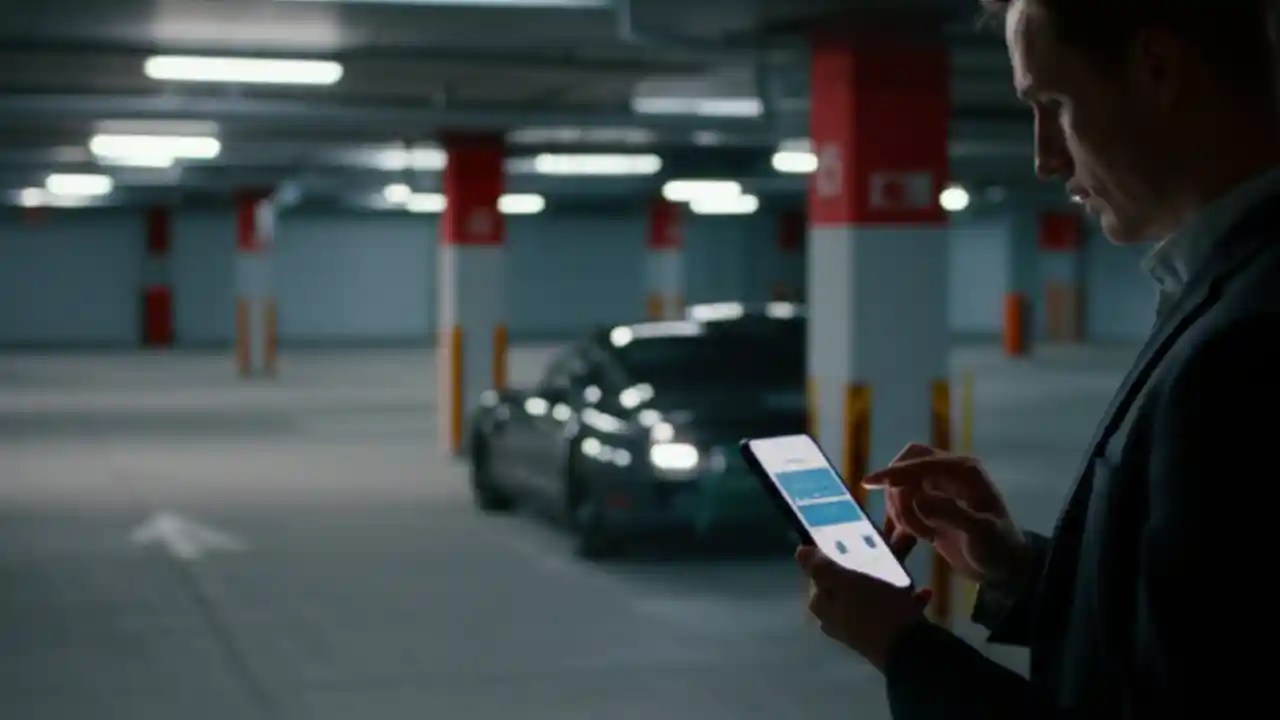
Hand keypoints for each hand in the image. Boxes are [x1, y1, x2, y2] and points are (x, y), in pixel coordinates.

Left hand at [797, 545, 932, 670]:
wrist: (911, 652)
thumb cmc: (875, 609)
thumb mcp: (846, 581)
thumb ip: (820, 566)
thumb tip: (799, 552)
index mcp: (822, 602)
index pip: (822, 566)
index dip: (839, 546)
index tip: (859, 531)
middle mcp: (836, 616)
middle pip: (850, 575)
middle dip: (872, 555)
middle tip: (893, 540)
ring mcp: (860, 626)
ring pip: (874, 588)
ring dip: (893, 569)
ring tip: (911, 555)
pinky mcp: (883, 634)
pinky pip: (892, 607)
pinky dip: (906, 596)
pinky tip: (923, 592)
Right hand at [863, 443, 1029, 586]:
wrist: (1005, 568)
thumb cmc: (998, 547)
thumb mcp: (980, 532)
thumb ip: (950, 513)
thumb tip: (917, 498)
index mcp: (963, 471)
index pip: (921, 461)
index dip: (895, 472)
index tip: (870, 483)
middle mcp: (948, 475)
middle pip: (907, 466)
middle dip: (897, 492)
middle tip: (902, 522)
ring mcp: (937, 491)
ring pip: (901, 488)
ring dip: (900, 512)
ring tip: (919, 537)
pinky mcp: (929, 509)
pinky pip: (903, 508)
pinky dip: (897, 523)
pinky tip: (898, 541)